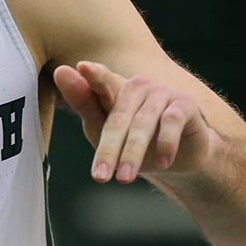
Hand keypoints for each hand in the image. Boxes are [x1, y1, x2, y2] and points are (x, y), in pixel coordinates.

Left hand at [53, 60, 218, 181]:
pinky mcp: (184, 104)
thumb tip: (60, 70)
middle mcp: (137, 86)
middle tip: (100, 178)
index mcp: (113, 88)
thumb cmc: (130, 140)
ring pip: (144, 122)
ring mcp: (162, 92)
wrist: (177, 157)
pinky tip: (163, 163)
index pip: (101, 80)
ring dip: (134, 152)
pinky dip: (166, 144)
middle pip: (118, 116)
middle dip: (109, 149)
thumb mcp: (102, 129)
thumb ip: (84, 103)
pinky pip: (172, 121)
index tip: (82, 66)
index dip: (93, 75)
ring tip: (125, 179)